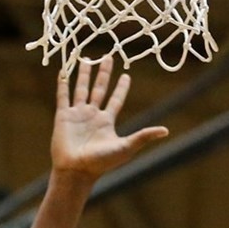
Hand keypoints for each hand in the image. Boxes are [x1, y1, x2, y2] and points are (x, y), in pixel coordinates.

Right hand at [51, 58, 167, 181]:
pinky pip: (63, 96)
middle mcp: (93, 115)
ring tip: (86, 58)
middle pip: (99, 89)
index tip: (126, 75)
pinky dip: (62, 84)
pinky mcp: (63, 116)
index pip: (116, 100)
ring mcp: (78, 115)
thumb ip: (143, 136)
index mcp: (107, 122)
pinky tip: (62, 72)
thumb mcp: (126, 147)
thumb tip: (166, 131)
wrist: (77, 170)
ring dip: (84, 74)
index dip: (121, 88)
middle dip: (104, 73)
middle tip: (108, 57)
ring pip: (81, 89)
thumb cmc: (101, 162)